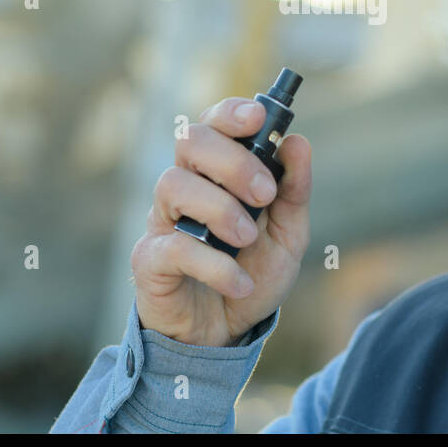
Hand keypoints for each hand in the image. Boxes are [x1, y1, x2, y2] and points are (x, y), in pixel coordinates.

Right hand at [131, 96, 312, 346]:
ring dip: (221, 209)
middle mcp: (184, 188)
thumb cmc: (252, 272)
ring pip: (174, 185)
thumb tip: (297, 142)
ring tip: (247, 240)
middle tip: (264, 194)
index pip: (212, 124)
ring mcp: (163, 221)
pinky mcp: (150, 260)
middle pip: (189, 141)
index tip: (258, 117)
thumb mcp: (289, 235)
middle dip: (232, 161)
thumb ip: (294, 191)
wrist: (226, 333)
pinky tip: (239, 283)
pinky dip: (215, 265)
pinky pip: (174, 246)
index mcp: (215, 173)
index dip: (230, 113)